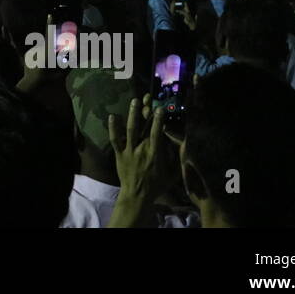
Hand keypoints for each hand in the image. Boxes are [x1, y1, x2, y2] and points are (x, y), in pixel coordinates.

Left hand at [108, 95, 168, 225]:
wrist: (137, 195)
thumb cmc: (157, 185)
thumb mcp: (172, 174)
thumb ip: (176, 159)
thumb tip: (182, 144)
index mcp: (155, 154)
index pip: (157, 133)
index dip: (158, 120)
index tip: (160, 108)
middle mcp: (142, 149)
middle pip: (143, 127)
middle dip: (146, 111)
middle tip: (147, 98)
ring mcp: (129, 151)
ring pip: (130, 130)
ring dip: (132, 115)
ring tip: (134, 101)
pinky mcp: (119, 154)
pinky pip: (115, 139)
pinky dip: (113, 128)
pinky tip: (113, 116)